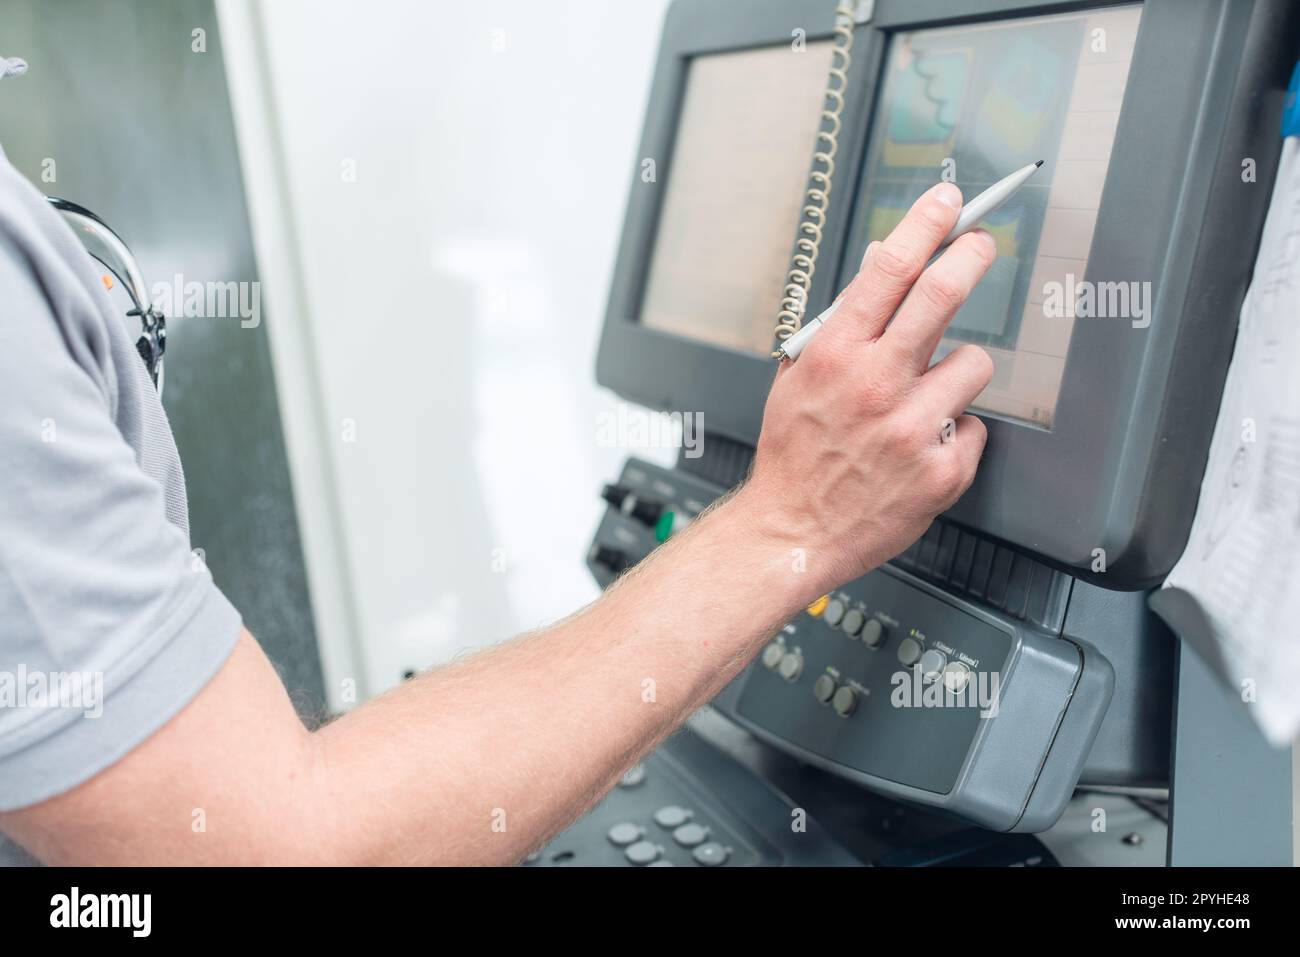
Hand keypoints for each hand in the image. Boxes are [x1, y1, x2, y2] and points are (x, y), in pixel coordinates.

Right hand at [738, 181, 996, 599]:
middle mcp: (875, 386)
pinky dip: (954, 432)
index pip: (890, 270)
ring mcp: (912, 429)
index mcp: (835, 356)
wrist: (792, 532)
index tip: (949, 202)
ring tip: (929, 396)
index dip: (927, 225)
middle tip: (982, 245)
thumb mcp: (799, 377)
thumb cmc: (794, 454)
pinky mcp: (941, 470)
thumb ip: (842, 325)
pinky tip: (922, 447)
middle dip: (971, 257)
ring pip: (973, 364)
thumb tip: (881, 269)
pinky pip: (974, 427)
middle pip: (942, 296)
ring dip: (958, 371)